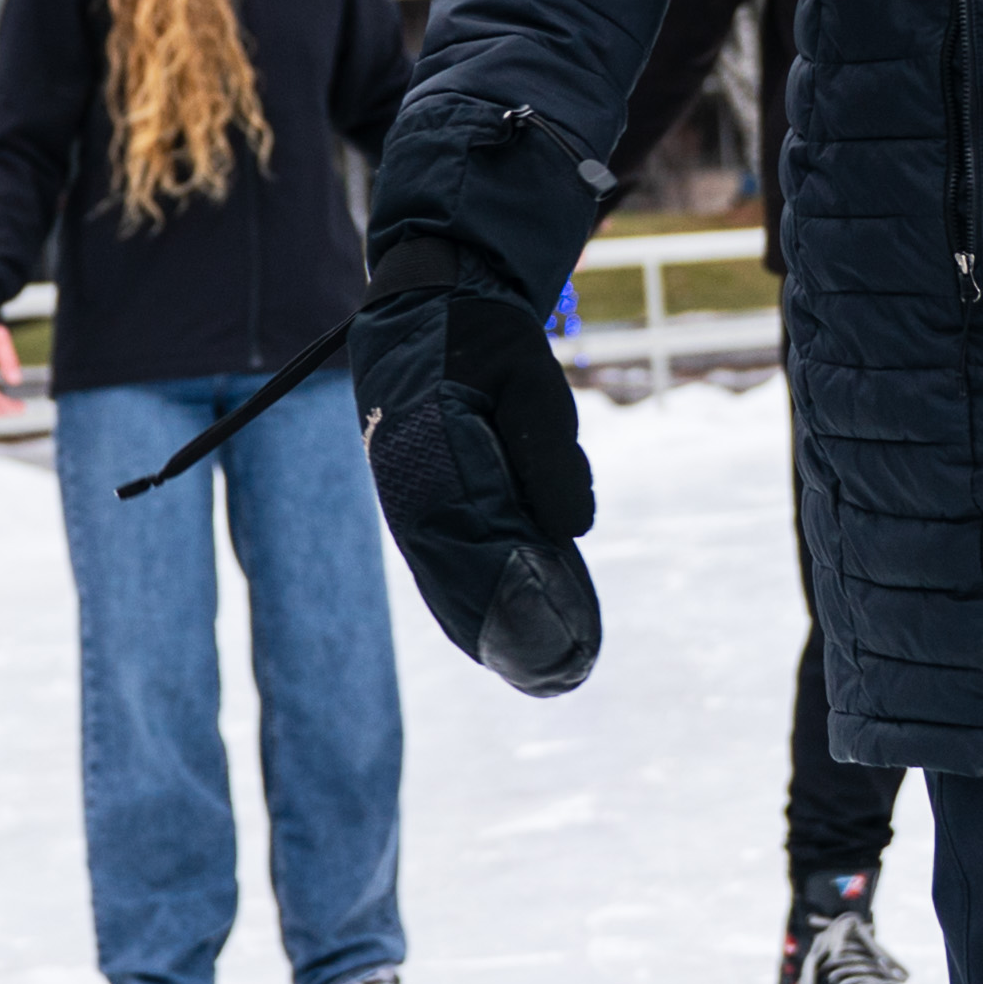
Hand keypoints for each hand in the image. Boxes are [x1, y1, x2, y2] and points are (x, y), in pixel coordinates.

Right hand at [351, 242, 601, 693]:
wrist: (426, 311)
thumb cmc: (483, 340)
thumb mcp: (530, 380)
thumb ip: (548, 452)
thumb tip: (571, 531)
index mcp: (430, 454)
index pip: (478, 543)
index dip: (520, 597)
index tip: (562, 636)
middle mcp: (411, 491)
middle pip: (463, 582)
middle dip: (517, 632)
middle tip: (570, 671)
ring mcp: (412, 507)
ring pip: (454, 589)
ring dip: (501, 637)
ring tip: (557, 673)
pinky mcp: (424, 515)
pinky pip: (446, 579)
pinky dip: (478, 619)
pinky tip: (516, 652)